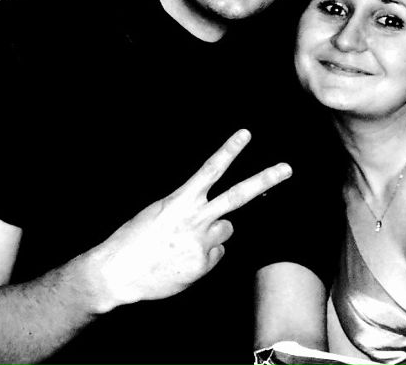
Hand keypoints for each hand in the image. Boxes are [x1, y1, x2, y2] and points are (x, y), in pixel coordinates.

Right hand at [88, 129, 291, 310]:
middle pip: (238, 194)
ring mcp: (203, 242)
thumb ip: (190, 210)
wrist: (118, 272)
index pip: (211, 169)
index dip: (229, 149)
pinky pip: (216, 255)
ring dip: (214, 233)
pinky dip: (206, 256)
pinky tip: (184, 259)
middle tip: (287, 168)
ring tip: (186, 241)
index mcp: (181, 200)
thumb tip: (214, 219)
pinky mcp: (203, 264)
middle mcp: (196, 218)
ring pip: (226, 230)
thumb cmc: (135, 239)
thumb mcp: (161, 212)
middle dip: (265, 179)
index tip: (245, 134)